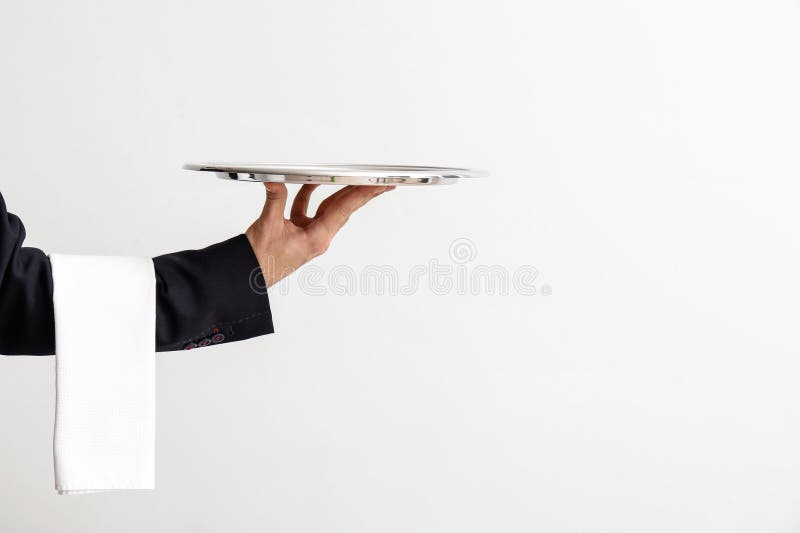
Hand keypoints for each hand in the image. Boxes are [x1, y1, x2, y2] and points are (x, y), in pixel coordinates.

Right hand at [245, 182, 394, 286]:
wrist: (250, 274)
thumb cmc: (261, 260)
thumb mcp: (267, 226)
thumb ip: (275, 200)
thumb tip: (276, 181)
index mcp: (316, 238)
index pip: (343, 210)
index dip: (362, 195)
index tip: (378, 186)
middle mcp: (318, 237)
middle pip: (343, 209)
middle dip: (361, 194)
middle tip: (378, 181)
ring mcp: (310, 235)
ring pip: (328, 208)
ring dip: (338, 192)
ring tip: (354, 178)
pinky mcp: (299, 232)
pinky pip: (308, 209)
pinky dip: (308, 195)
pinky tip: (311, 182)